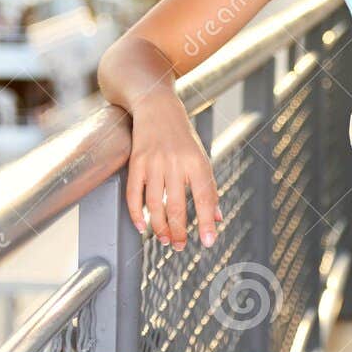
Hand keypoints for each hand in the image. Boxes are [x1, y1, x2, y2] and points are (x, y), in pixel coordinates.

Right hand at [124, 93, 220, 250]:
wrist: (156, 105)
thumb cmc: (182, 136)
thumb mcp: (201, 157)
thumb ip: (208, 188)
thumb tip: (216, 218)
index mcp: (197, 162)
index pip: (204, 197)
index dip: (207, 222)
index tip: (208, 242)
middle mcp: (175, 162)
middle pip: (176, 206)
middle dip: (179, 232)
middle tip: (180, 246)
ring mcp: (153, 162)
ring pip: (155, 204)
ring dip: (159, 227)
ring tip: (165, 240)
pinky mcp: (135, 161)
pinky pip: (134, 193)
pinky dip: (136, 213)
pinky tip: (142, 226)